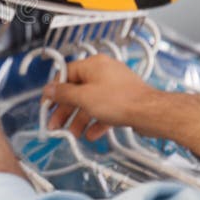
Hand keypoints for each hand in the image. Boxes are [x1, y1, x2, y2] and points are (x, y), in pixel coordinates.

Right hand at [41, 54, 159, 140]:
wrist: (151, 113)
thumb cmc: (122, 101)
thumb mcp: (84, 98)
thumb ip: (63, 94)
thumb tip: (49, 89)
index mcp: (93, 65)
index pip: (66, 74)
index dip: (55, 90)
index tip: (48, 103)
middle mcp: (104, 73)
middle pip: (77, 90)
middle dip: (66, 110)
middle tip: (56, 124)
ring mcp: (114, 86)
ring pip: (90, 102)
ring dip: (79, 119)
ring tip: (73, 133)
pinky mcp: (123, 100)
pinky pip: (104, 109)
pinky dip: (96, 121)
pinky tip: (91, 134)